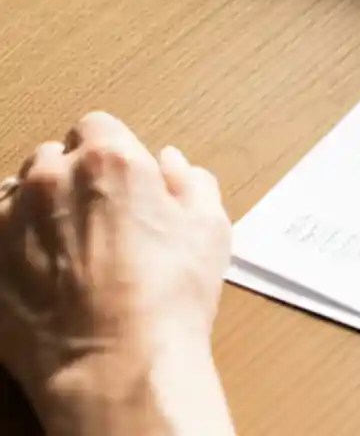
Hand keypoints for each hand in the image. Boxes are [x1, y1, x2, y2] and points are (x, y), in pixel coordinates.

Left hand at [0, 112, 231, 434]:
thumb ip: (191, 184)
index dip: (115, 153)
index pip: (100, 126)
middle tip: (101, 220)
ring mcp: (9, 219)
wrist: (116, 363)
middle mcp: (50, 178)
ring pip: (17, 194)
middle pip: (54, 157)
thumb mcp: (210, 230)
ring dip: (39, 209)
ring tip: (68, 250)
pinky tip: (42, 273)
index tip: (125, 182)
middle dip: (74, 179)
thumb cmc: (168, 297)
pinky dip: (13, 244)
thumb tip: (172, 165)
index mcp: (110, 159)